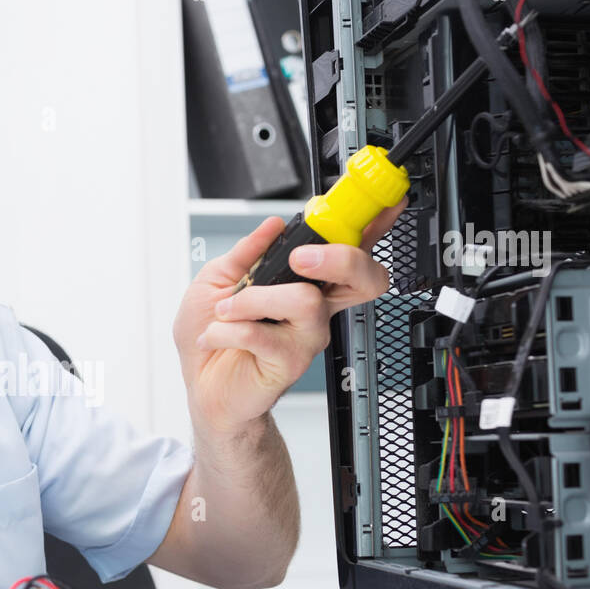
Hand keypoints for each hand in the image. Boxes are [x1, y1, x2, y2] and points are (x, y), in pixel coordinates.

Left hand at [173, 199, 405, 434]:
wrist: (200, 384)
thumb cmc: (212, 333)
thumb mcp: (216, 279)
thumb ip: (246, 251)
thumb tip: (272, 226)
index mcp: (305, 282)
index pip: (351, 251)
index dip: (376, 227)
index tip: (389, 204)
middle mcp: (315, 309)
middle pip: (364, 278)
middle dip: (340, 257)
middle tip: (297, 258)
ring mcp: (307, 336)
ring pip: (304, 301)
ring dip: (252, 299)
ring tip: (225, 311)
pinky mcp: (289, 362)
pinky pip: (263, 333)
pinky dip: (228, 328)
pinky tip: (216, 334)